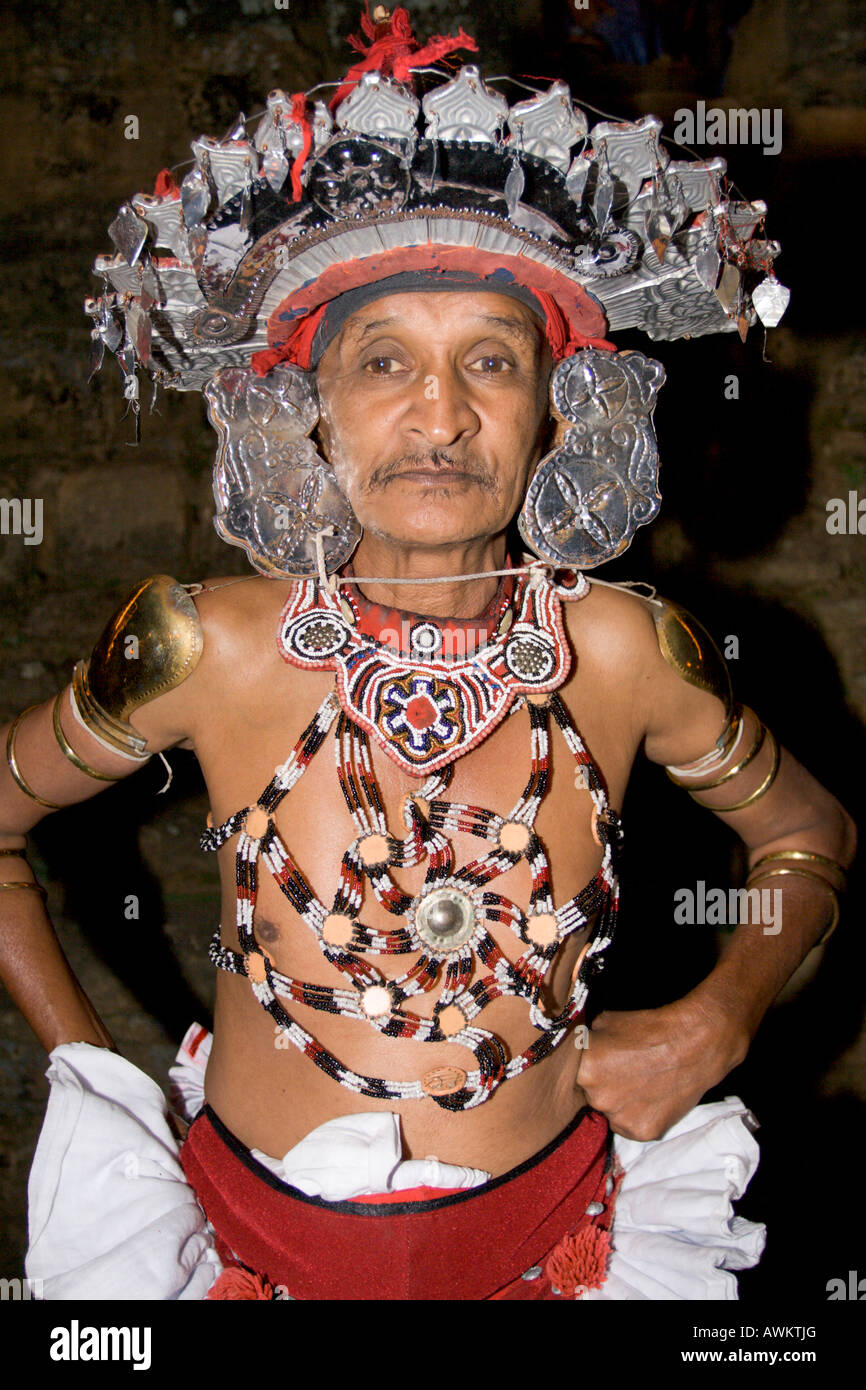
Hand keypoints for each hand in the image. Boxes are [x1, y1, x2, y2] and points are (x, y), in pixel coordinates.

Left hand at [575, 995, 745, 1140]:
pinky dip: (638, 1115)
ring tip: (641, 1082)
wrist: (695, 1044)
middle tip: (623, 1071)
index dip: (583, 1069)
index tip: (598, 1063)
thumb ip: (584, 1042)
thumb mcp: (605, 1022)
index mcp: (584, 1069)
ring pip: (610, 1113)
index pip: (569, 1076)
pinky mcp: (642, 1133)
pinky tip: (652, 1096)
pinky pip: (629, 1127)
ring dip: (619, 1102)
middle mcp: (597, 1098)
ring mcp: (620, 1118)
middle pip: (590, 1096)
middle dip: (601, 1085)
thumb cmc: (648, 1027)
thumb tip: (572, 1049)